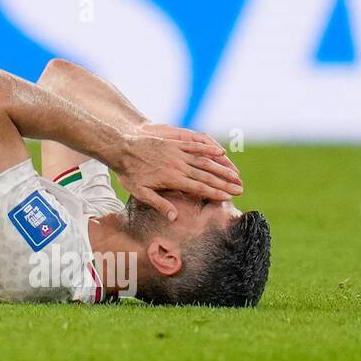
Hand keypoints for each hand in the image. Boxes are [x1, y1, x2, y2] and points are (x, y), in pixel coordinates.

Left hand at [115, 124, 242, 219]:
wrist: (120, 147)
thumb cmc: (129, 172)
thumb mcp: (140, 192)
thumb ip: (159, 204)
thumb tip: (175, 218)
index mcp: (172, 179)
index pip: (199, 188)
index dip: (216, 192)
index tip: (229, 197)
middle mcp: (178, 165)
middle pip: (207, 175)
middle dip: (225, 182)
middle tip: (240, 188)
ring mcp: (177, 152)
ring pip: (204, 161)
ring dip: (222, 168)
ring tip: (236, 174)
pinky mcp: (175, 142)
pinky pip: (195, 145)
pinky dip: (209, 149)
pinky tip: (221, 152)